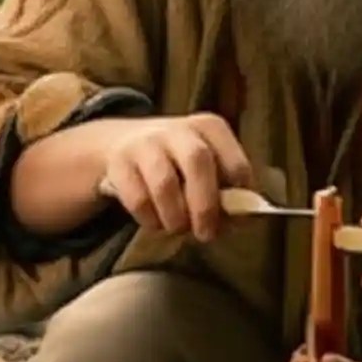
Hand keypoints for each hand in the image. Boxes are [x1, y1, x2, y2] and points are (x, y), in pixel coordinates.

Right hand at [98, 113, 252, 241]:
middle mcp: (179, 129)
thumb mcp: (206, 164)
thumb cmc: (178, 162)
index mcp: (210, 128)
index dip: (239, 197)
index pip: (236, 163)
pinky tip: (156, 222)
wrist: (123, 141)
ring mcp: (146, 142)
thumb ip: (226, 189)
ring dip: (175, 216)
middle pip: (198, 162)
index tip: (235, 218)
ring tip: (178, 228)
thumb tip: (242, 219)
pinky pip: (137, 198)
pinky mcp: (119, 161)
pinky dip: (150, 219)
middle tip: (206, 234)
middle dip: (205, 205)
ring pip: (164, 183)